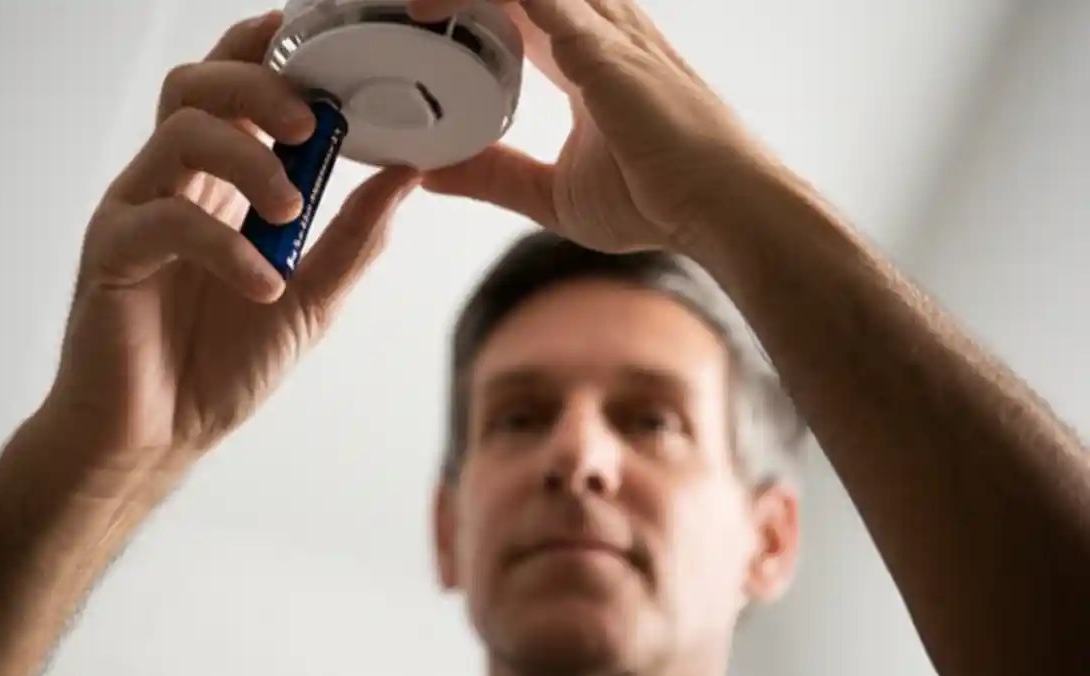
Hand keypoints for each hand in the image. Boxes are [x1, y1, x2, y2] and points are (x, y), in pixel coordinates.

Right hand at [37, 11, 419, 488]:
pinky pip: (164, 222)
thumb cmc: (220, 363)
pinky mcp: (112, 256)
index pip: (232, 90)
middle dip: (258, 87)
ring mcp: (135, 213)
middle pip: (197, 86)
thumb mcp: (311, 298)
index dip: (266, 54)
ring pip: (178, 136)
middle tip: (311, 123)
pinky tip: (264, 285)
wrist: (158, 438)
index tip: (316, 43)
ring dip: (248, 161)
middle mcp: (171, 183)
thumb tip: (407, 175)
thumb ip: (354, 237)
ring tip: (292, 209)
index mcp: (215, 183)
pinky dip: (225, 247)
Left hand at [412, 0, 781, 255]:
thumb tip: (432, 174)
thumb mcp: (552, 194)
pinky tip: (432, 4)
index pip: (515, 6)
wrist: (720, 208)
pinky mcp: (602, 47)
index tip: (416, 21)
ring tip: (412, 3)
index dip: (467, 3)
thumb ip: (494, 176)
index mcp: (584, 59)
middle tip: (403, 5)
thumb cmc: (659, 201)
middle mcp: (594, 31)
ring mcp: (602, 32)